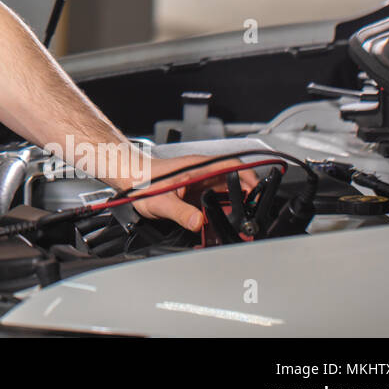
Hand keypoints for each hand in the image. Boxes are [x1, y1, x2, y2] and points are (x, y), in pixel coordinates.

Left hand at [126, 154, 260, 231]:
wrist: (130, 179)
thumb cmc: (142, 182)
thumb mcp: (160, 202)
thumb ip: (180, 213)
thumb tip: (198, 222)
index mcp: (198, 168)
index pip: (232, 166)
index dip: (249, 177)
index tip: (258, 192)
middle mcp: (202, 173)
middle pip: (234, 181)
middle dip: (246, 197)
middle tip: (251, 214)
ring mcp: (200, 182)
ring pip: (226, 191)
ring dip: (236, 204)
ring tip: (241, 220)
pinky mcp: (196, 192)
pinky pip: (216, 199)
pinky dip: (223, 209)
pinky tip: (223, 220)